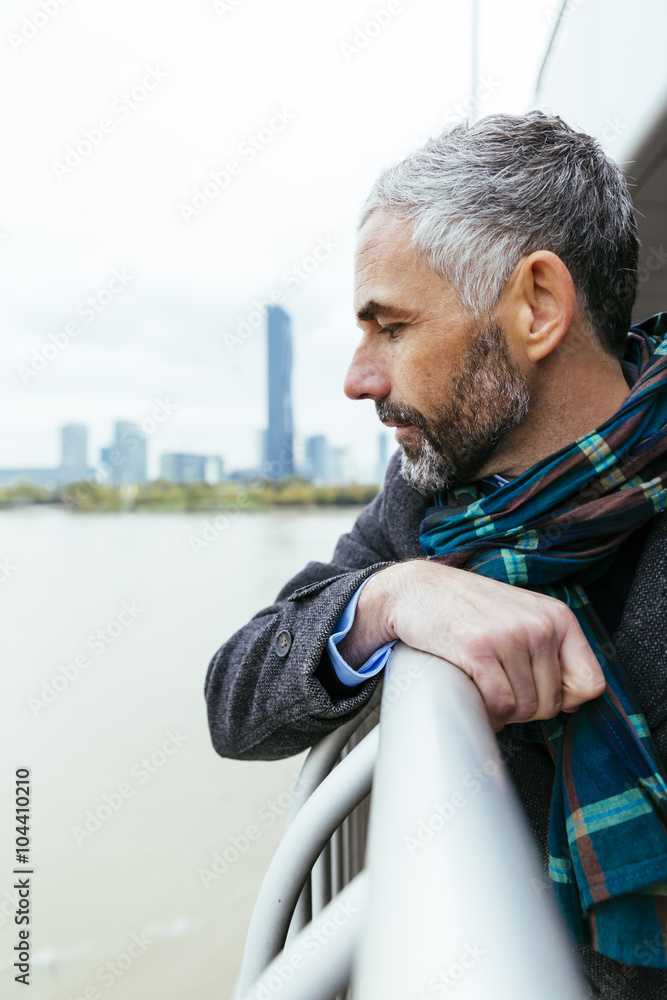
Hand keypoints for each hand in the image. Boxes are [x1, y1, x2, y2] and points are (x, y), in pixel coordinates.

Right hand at [336, 560, 605, 729]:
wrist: (418, 588)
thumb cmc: (469, 609)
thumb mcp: (521, 617)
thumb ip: (550, 651)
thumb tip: (572, 702)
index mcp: (558, 617)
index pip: (591, 684)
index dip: (565, 699)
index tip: (539, 692)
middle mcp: (539, 625)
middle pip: (552, 704)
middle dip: (525, 707)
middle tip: (500, 685)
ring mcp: (510, 636)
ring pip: (524, 708)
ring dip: (501, 709)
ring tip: (483, 683)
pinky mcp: (479, 650)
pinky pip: (499, 704)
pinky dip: (485, 709)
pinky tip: (473, 689)